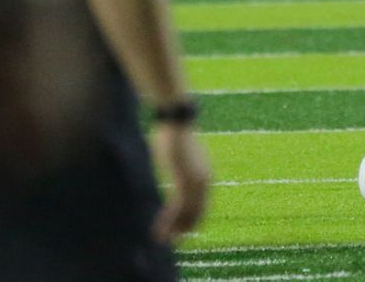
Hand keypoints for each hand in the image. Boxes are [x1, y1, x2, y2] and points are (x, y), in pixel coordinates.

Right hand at [151, 122, 211, 242]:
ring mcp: (196, 183)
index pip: (201, 205)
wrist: (177, 122)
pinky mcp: (185, 182)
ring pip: (186, 215)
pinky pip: (177, 209)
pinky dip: (168, 223)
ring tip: (162, 241)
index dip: (190, 220)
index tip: (179, 231)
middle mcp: (205, 182)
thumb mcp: (181, 156)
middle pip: (196, 214)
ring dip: (173, 230)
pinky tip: (159, 232)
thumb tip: (176, 169)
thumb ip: (181, 168)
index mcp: (205, 176)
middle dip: (183, 229)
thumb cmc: (176, 135)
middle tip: (171, 242)